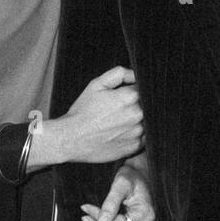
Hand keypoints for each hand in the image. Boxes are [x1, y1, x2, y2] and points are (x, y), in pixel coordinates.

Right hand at [28, 67, 142, 168]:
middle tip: (120, 108)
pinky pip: (143, 137)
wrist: (72, 138)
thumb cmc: (83, 111)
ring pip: (146, 121)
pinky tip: (120, 132)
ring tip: (119, 121)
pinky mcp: (135, 146)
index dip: (134, 90)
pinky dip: (135, 134)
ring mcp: (138, 132)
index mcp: (130, 97)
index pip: (143, 88)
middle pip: (147, 105)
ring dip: (138, 120)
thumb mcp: (96, 84)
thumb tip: (135, 74)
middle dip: (137, 104)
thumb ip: (119, 74)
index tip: (125, 94)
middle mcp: (138, 115)